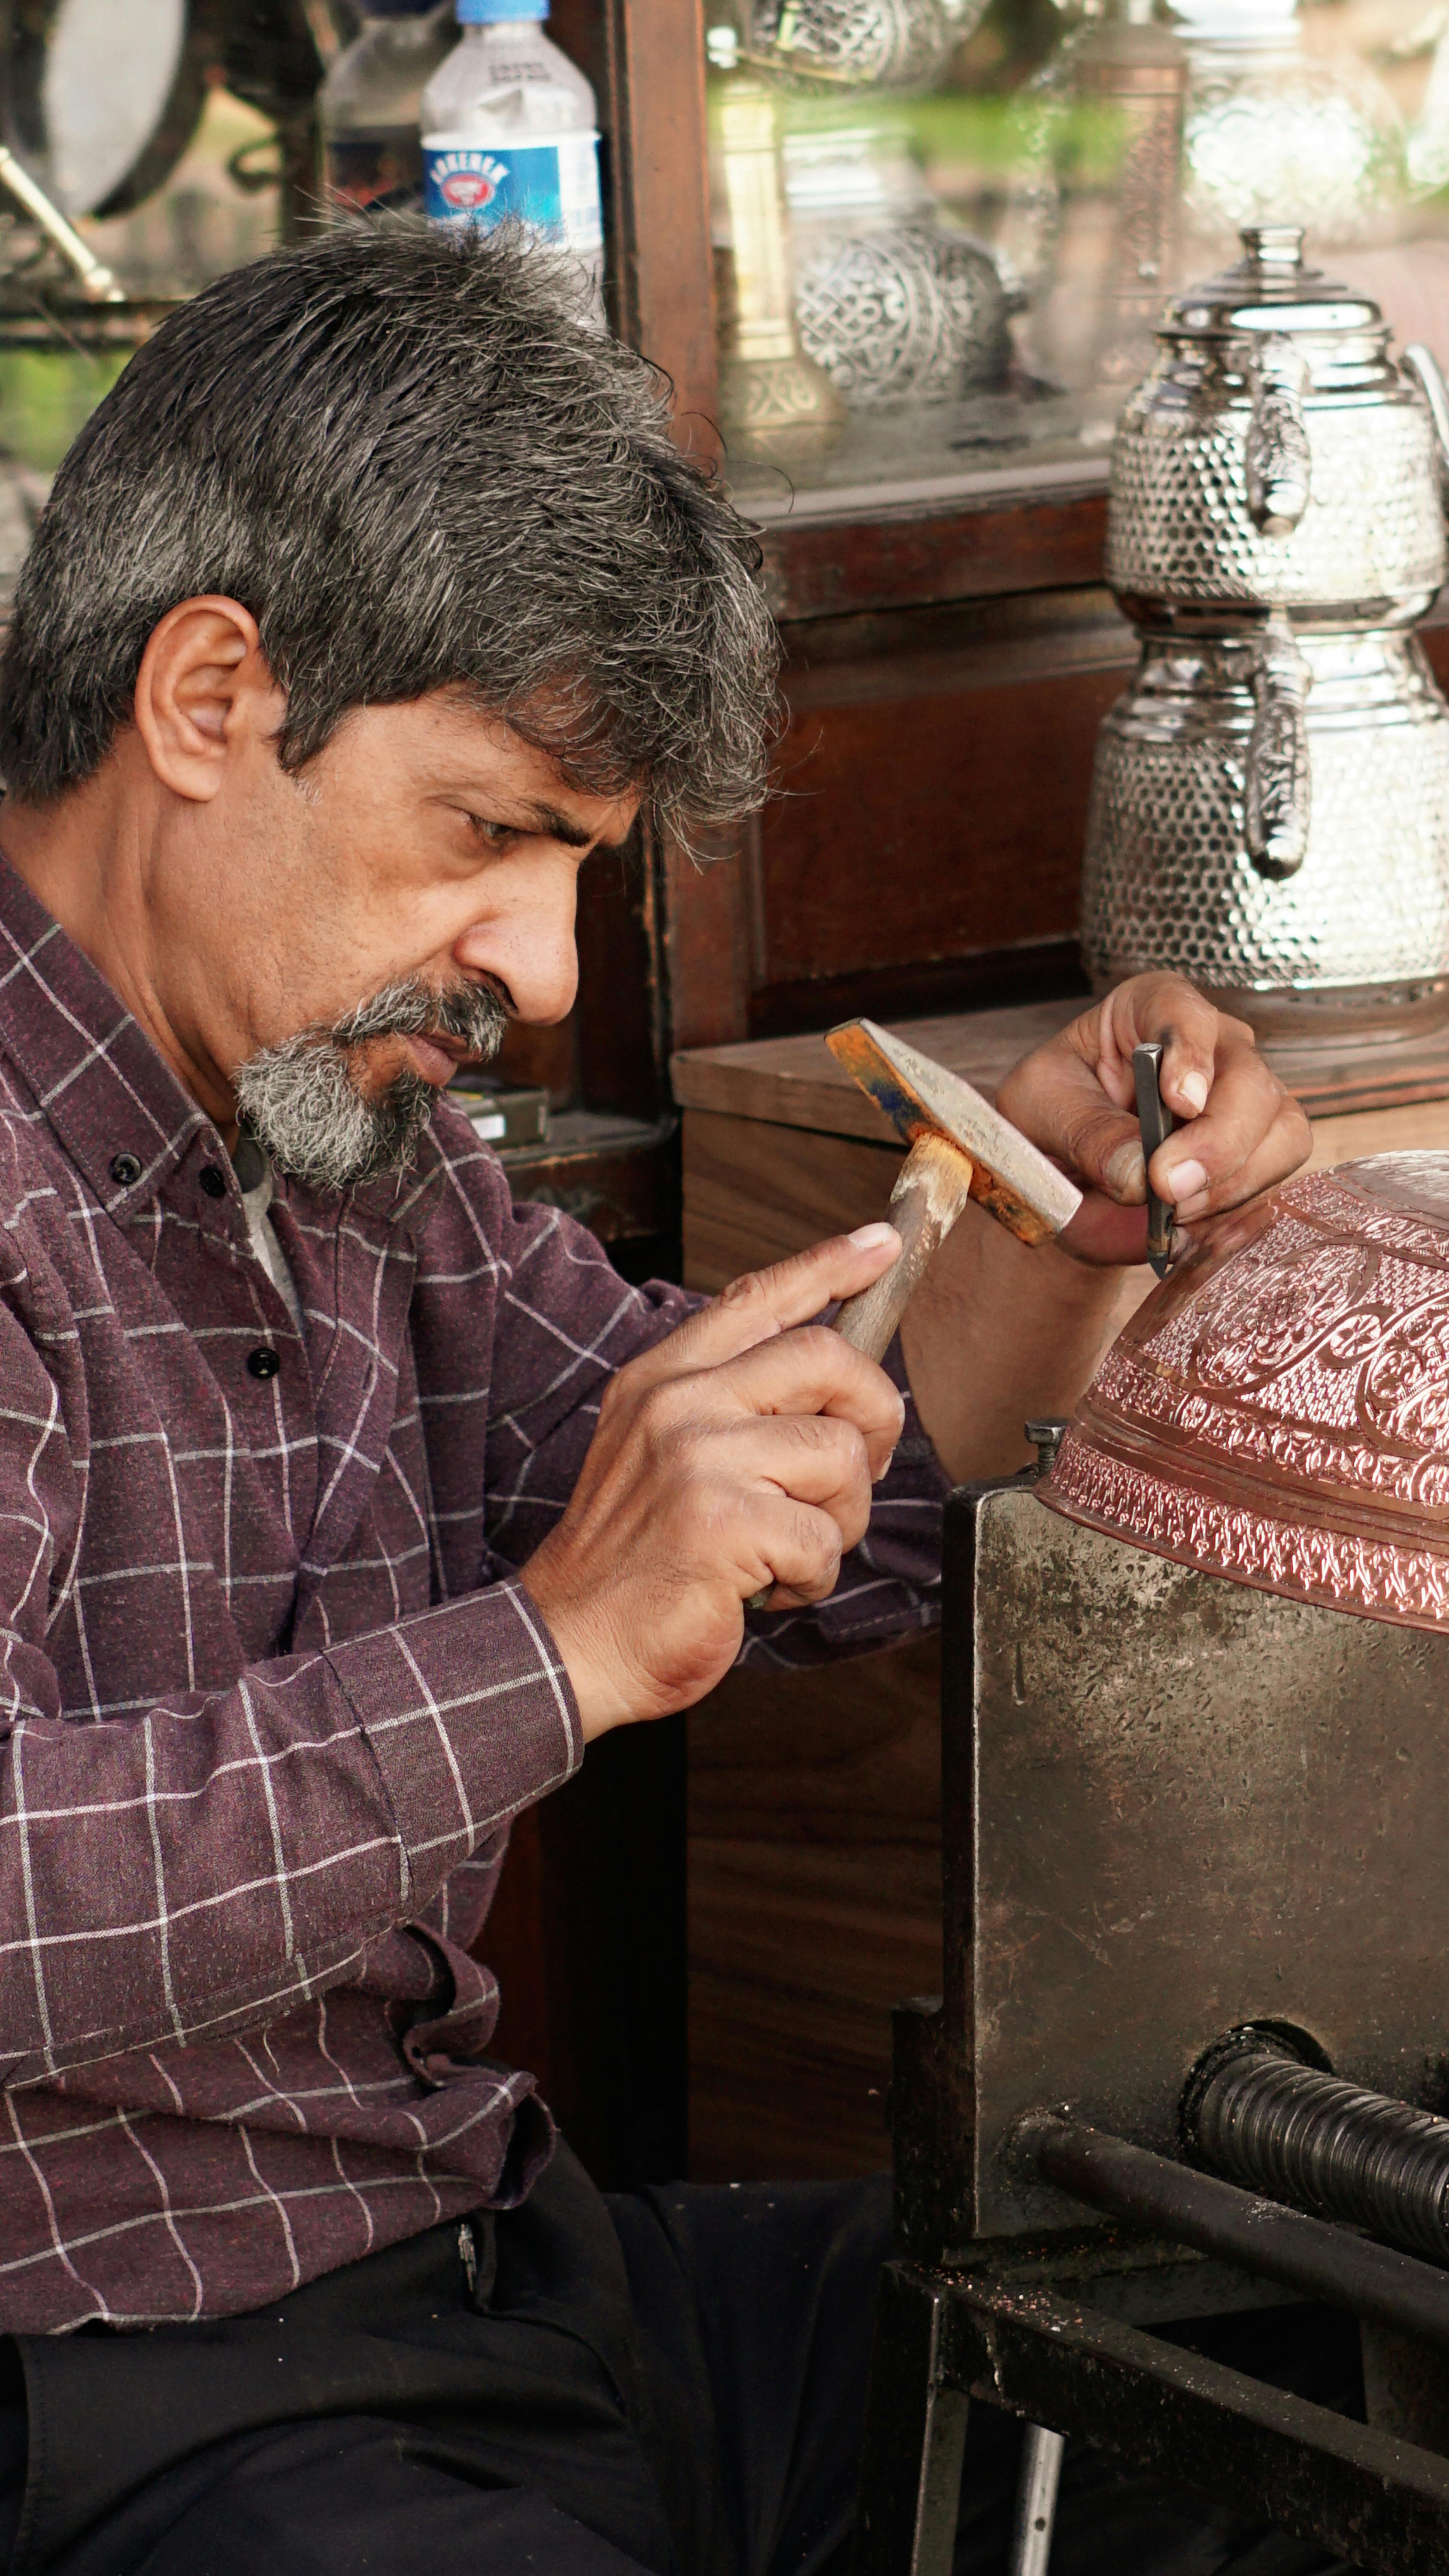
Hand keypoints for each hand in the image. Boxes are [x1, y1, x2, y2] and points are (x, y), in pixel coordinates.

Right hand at [522, 1229, 905, 1739]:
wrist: (572, 1641)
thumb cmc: (634, 1559)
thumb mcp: (663, 1454)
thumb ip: (731, 1406)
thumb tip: (834, 1383)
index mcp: (662, 1379)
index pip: (758, 1299)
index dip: (828, 1267)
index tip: (879, 1247)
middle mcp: (677, 1403)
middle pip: (827, 1359)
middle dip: (871, 1417)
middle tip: (851, 1472)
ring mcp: (697, 1458)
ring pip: (840, 1456)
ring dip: (839, 1520)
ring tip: (787, 1550)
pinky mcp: (720, 1522)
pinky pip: (823, 1537)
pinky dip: (812, 1577)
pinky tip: (766, 1588)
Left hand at [996, 974, 1310, 1266]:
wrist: (1065, 1172)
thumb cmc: (1052, 1116)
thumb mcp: (1041, 1112)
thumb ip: (1089, 1135)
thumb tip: (1141, 1174)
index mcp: (1151, 1010)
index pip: (1185, 1013)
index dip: (1191, 1053)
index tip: (1180, 1100)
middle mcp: (1215, 1047)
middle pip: (1252, 1084)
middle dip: (1218, 1142)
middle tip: (1169, 1187)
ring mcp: (1247, 1102)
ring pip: (1282, 1135)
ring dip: (1233, 1184)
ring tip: (1174, 1214)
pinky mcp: (1259, 1156)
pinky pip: (1275, 1186)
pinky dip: (1237, 1218)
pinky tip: (1192, 1235)